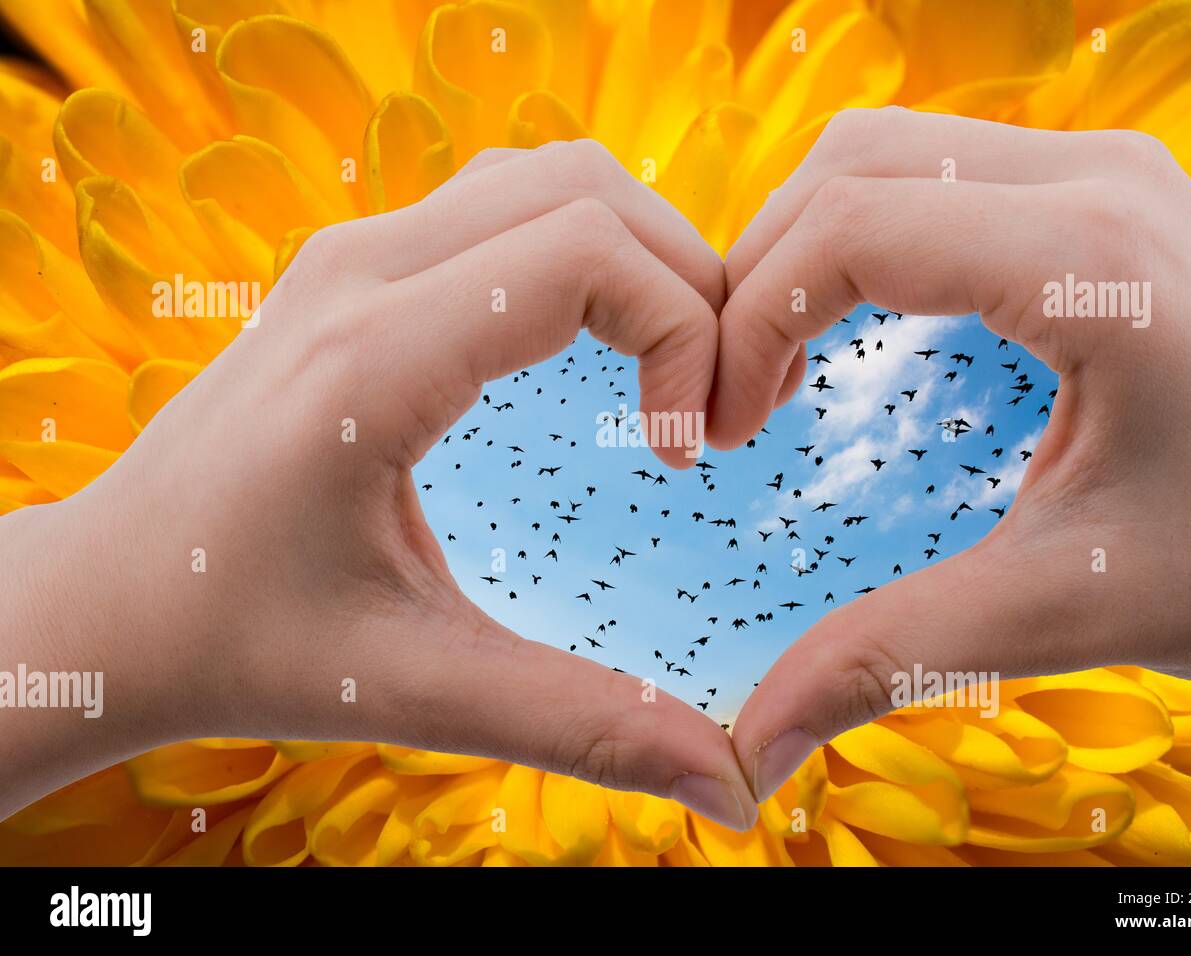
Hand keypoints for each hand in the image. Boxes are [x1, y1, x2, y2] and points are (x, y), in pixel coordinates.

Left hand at [0, 141, 759, 829]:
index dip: (683, 334)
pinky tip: (599, 346)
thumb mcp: (410, 687)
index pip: (584, 254)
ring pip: (550, 178)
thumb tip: (729, 782)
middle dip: (688, 283)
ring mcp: (352, 254)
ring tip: (671, 368)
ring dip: (641, 255)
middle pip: (587, 191)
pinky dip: (587, 249)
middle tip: (708, 407)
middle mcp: (359, 272)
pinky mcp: (358, 266)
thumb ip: (579, 724)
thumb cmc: (238, 640)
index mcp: (371, 362)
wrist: (112, 598)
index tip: (690, 452)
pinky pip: (507, 204)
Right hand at [712, 107, 1190, 801]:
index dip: (747, 320)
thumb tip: (746, 750)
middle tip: (735, 400)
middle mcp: (1099, 180)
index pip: (850, 227)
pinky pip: (942, 175)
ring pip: (892, 154)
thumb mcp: (1065, 606)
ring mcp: (1109, 174)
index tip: (720, 430)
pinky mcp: (1107, 198)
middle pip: (854, 166)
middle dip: (761, 274)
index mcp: (1090, 261)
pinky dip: (868, 239)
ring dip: (810, 247)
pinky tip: (858, 330)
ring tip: (779, 364)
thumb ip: (889, 658)